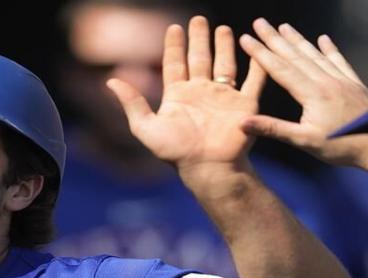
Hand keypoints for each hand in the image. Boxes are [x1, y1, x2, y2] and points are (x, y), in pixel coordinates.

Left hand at [107, 16, 265, 174]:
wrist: (209, 168)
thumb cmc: (177, 153)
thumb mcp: (146, 127)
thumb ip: (132, 103)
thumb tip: (110, 80)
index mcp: (179, 96)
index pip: (175, 64)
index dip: (174, 46)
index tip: (174, 26)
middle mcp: (201, 93)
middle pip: (200, 59)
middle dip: (199, 39)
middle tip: (199, 19)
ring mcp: (224, 97)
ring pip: (225, 64)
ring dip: (224, 46)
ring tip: (223, 29)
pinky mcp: (245, 105)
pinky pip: (253, 81)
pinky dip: (257, 65)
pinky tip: (256, 50)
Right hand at [237, 20, 367, 166]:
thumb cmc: (343, 147)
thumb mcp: (304, 142)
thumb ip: (274, 129)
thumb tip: (244, 122)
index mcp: (312, 94)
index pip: (280, 69)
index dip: (261, 53)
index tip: (247, 39)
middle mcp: (326, 82)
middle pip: (295, 56)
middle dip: (275, 38)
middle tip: (260, 23)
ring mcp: (341, 80)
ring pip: (315, 54)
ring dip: (298, 40)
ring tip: (284, 27)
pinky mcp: (354, 84)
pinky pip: (339, 61)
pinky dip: (330, 49)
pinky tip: (324, 39)